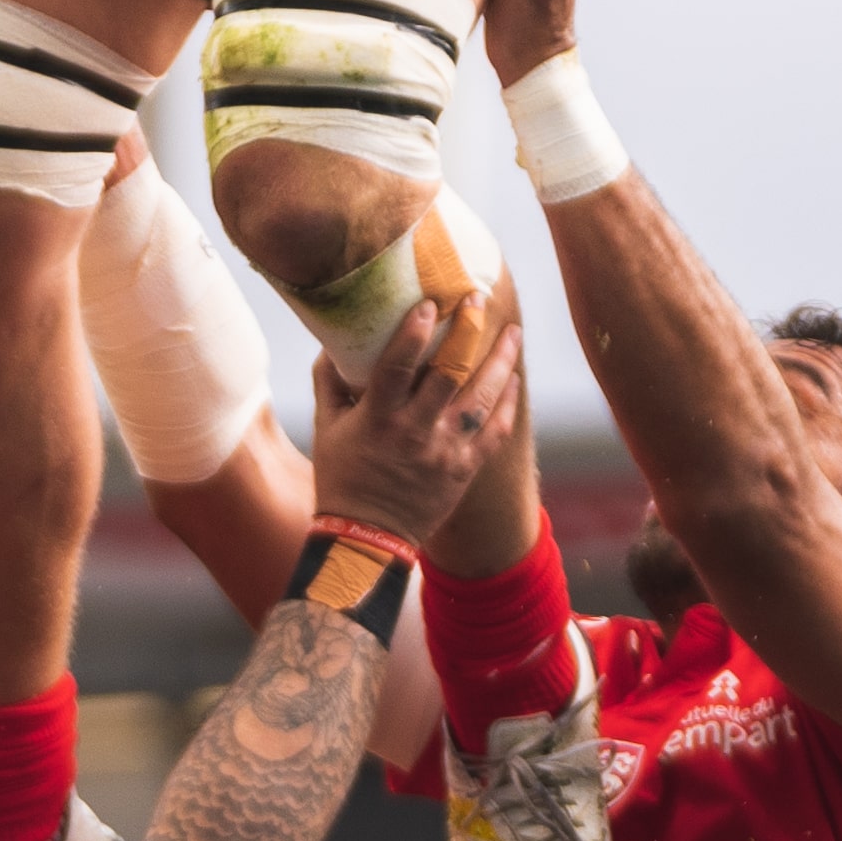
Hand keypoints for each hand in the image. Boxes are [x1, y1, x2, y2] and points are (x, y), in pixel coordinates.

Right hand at [303, 281, 522, 549]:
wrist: (366, 539)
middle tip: (479, 300)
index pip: (398, 367)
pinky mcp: (464, 471)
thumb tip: (334, 341)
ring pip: (481, 401)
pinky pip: (495, 434)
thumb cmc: (341, 478)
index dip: (414, 332)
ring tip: (513, 333)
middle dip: (467, 333)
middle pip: (449, 376)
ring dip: (500, 363)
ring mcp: (444, 453)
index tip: (430, 302)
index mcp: (378, 420)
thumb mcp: (327, 428)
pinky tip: (514, 378)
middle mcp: (415, 433)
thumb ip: (330, 382)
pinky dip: (507, 404)